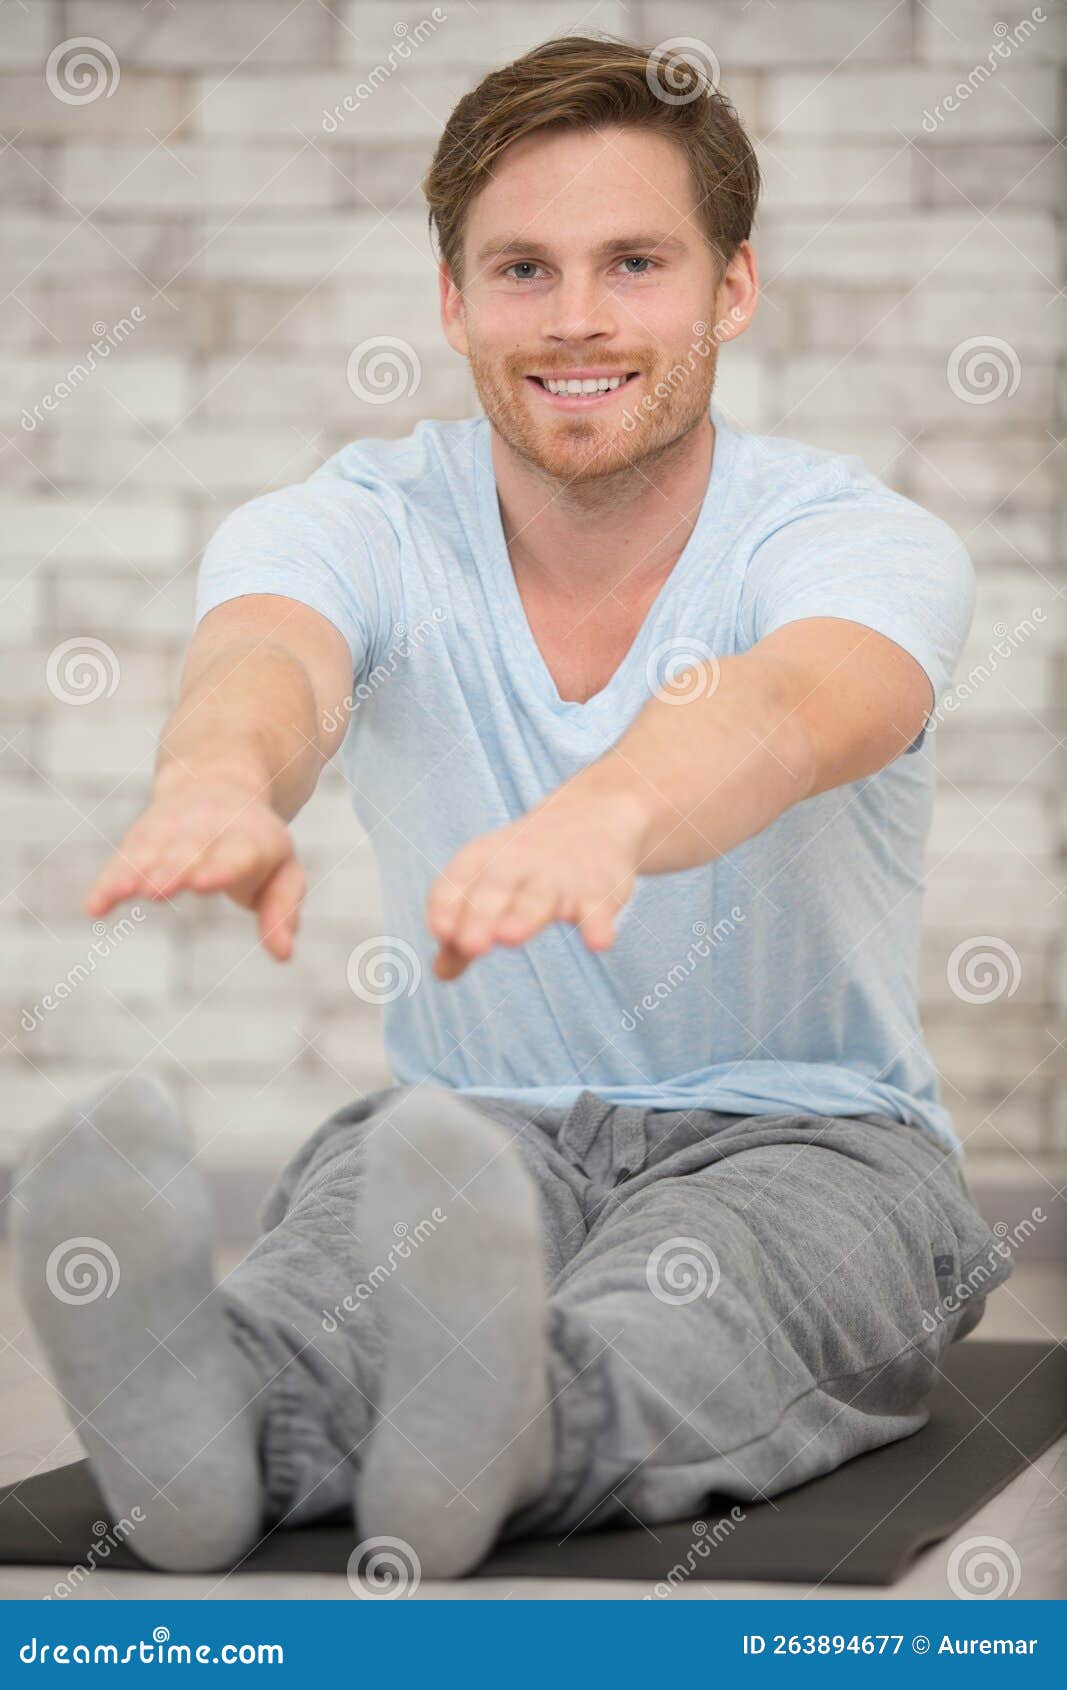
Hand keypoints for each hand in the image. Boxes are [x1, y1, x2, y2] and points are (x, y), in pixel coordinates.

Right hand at [84, 772, 306, 960]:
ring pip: (152, 851)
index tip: (203, 883)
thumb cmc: (256, 844)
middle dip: (173, 869)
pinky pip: (123, 860)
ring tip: (124, 893)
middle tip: (158, 891)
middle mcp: (208, 829)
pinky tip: (95, 907)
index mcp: (249, 839)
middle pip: (188, 850)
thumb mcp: (283, 872)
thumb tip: (284, 955)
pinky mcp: (142, 838)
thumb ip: (282, 911)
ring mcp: (171, 830)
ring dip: (137, 871)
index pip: (235, 854)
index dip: (220, 867)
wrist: (218, 782)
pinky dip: (109, 882)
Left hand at [426, 786, 647, 980]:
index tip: (442, 932)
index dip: (446, 908)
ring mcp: (559, 877)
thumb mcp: (489, 886)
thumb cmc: (526, 863)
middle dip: (481, 915)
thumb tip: (442, 973)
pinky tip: (598, 942)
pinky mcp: (598, 890)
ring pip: (538, 898)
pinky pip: (597, 907)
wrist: (593, 816)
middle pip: (494, 890)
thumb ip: (464, 930)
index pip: (454, 885)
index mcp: (481, 861)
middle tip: (470, 944)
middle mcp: (516, 864)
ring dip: (524, 917)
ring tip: (510, 936)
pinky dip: (598, 923)